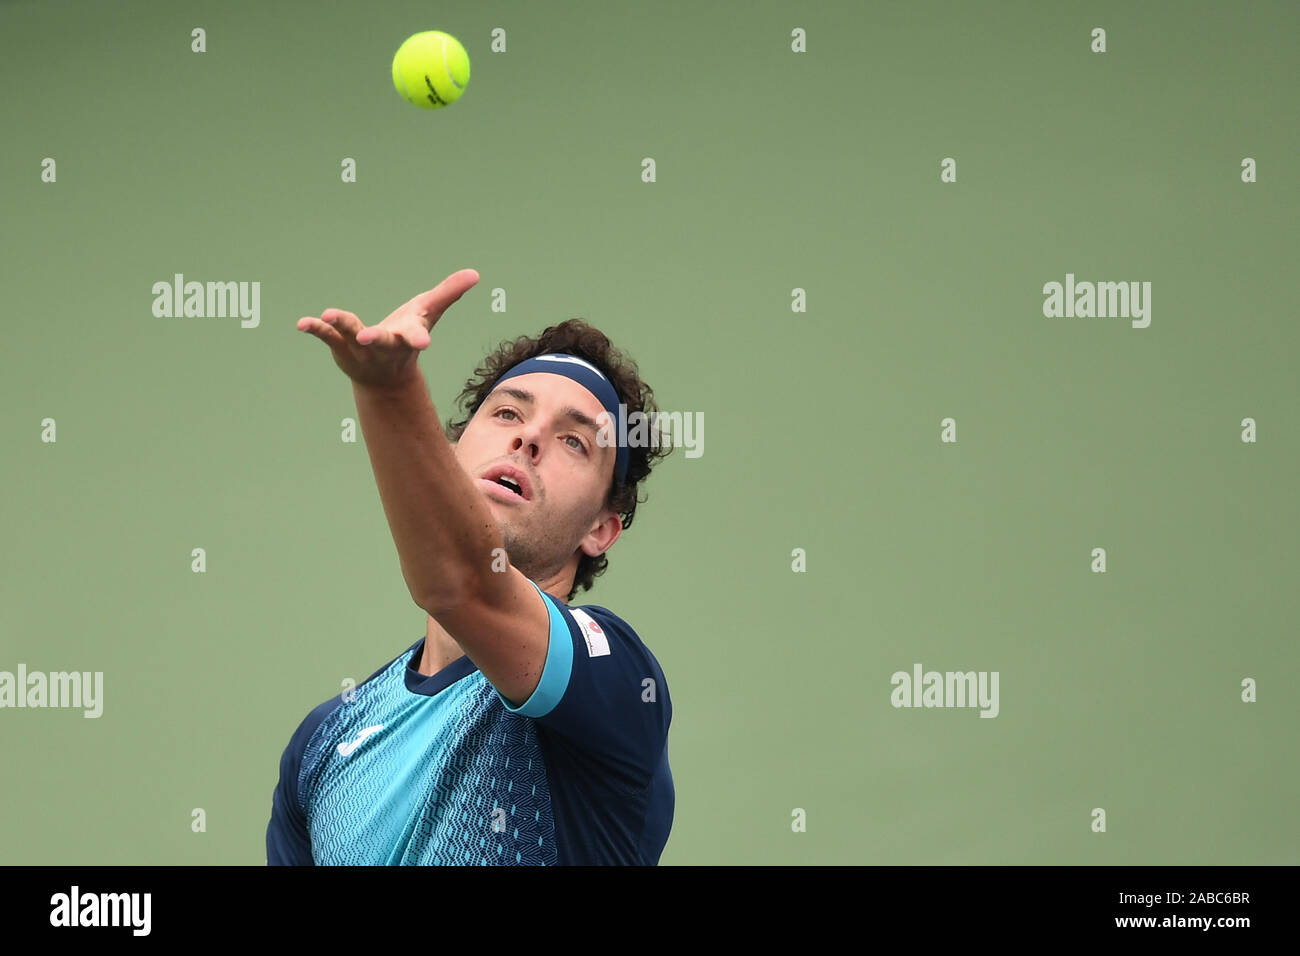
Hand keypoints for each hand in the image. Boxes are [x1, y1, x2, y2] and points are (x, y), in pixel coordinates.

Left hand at [297, 268, 479, 388]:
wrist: (384, 380)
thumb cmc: (407, 338)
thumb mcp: (428, 313)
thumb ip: (449, 293)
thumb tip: (475, 273)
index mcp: (407, 338)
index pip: (415, 337)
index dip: (418, 339)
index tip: (423, 343)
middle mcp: (385, 347)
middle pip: (382, 341)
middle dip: (376, 339)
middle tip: (369, 337)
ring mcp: (361, 349)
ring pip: (351, 336)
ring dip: (342, 325)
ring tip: (329, 314)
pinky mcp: (341, 348)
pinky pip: (328, 337)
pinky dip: (316, 329)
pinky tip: (302, 323)